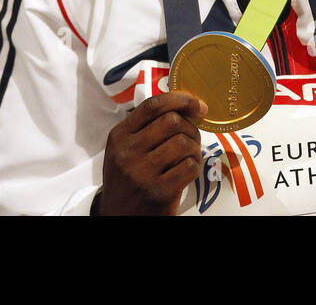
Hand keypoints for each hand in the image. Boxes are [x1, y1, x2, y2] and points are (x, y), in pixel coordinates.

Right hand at [96, 91, 205, 214]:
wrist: (118, 216)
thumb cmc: (127, 181)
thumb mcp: (123, 150)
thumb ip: (145, 129)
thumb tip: (183, 108)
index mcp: (119, 136)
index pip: (152, 106)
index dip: (180, 100)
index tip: (197, 104)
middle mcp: (127, 152)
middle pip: (172, 121)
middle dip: (190, 128)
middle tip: (192, 138)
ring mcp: (142, 173)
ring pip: (183, 143)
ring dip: (194, 149)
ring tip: (190, 156)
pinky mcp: (159, 192)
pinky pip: (189, 166)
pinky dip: (194, 167)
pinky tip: (186, 171)